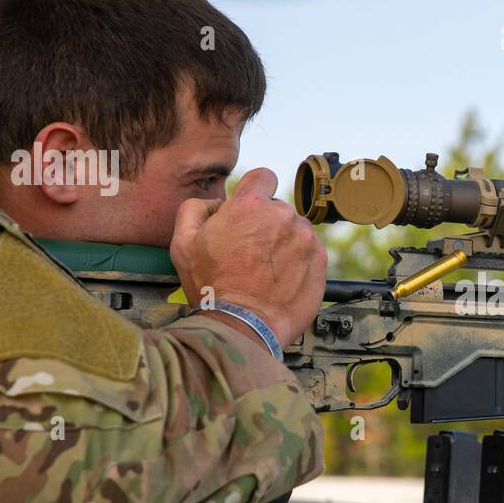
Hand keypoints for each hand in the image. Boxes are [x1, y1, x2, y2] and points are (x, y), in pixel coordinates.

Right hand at [170, 168, 326, 345]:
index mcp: (250, 204)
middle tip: (249, 252)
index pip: (263, 177)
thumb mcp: (183, 242)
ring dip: (283, 243)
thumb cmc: (212, 286)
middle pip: (278, 208)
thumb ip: (195, 209)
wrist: (243, 326)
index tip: (250, 210)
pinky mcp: (320, 261)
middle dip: (266, 224)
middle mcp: (283, 215)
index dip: (255, 191)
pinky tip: (280, 280)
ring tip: (265, 271)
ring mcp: (305, 238)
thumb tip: (215, 203)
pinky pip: (310, 252)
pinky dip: (298, 262)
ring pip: (295, 230)